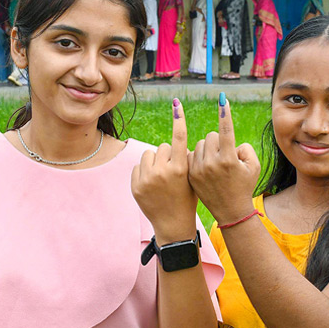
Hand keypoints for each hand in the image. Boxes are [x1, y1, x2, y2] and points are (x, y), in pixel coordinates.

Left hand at [131, 98, 196, 241]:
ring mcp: (147, 179)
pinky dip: (144, 172)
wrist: (173, 224)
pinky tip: (152, 186)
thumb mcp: (192, 179)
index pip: (179, 138)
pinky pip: (138, 166)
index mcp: (181, 169)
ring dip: (155, 162)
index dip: (179, 119)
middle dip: (168, 155)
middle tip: (172, 170)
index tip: (176, 103)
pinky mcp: (136, 185)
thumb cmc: (187, 199)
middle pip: (164, 147)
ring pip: (149, 155)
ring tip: (162, 178)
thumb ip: (187, 159)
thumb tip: (180, 140)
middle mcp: (163, 172)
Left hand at [188, 96, 260, 223]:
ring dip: (207, 149)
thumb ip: (245, 148)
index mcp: (229, 160)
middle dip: (218, 142)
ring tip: (215, 165)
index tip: (222, 98)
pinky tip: (205, 169)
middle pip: (211, 136)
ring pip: (199, 144)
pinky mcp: (189, 173)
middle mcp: (212, 163)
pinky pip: (191, 154)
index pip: (226, 131)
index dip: (225, 113)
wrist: (230, 210)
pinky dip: (197, 157)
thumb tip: (230, 140)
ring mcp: (198, 169)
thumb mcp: (253, 167)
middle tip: (224, 156)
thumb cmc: (244, 185)